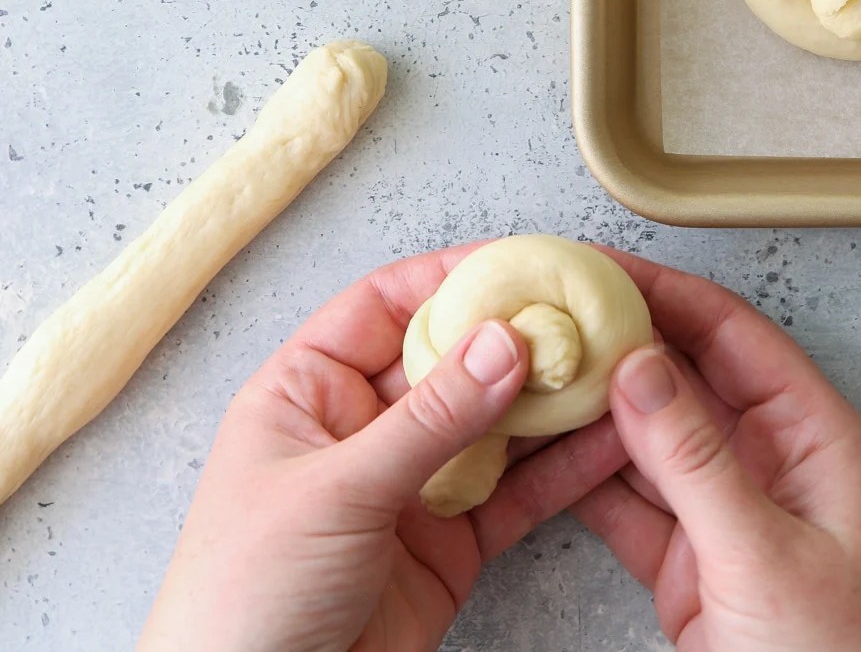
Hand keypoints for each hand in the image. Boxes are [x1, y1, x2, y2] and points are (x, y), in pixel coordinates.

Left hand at [138, 245, 627, 651]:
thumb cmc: (244, 597)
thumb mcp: (337, 491)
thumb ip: (430, 418)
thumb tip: (503, 342)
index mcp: (310, 392)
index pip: (387, 305)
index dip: (453, 277)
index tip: (522, 262)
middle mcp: (366, 427)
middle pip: (456, 359)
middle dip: (521, 337)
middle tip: (587, 315)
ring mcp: (413, 482)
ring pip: (496, 422)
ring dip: (554, 399)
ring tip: (616, 368)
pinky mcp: (453, 538)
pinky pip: (517, 490)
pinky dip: (564, 468)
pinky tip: (609, 439)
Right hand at [575, 250, 860, 651]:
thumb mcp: (766, 555)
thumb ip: (698, 458)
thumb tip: (641, 366)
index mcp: (814, 439)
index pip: (734, 336)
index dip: (667, 294)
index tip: (601, 270)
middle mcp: (771, 464)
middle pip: (687, 379)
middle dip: (620, 345)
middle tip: (549, 314)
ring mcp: (729, 515)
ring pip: (651, 439)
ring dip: (595, 410)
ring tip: (533, 373)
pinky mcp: (692, 565)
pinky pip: (632, 503)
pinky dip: (587, 480)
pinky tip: (546, 452)